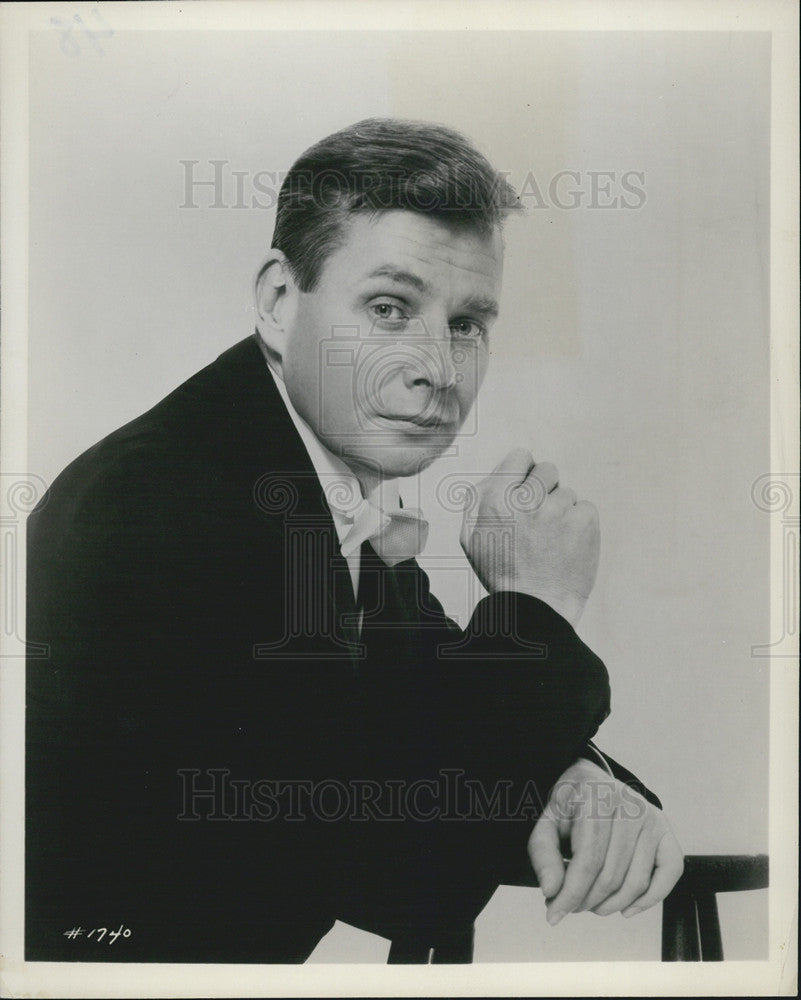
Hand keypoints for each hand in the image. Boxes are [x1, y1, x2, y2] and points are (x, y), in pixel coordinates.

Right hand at [459, 448, 599, 626]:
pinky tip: (567, 545)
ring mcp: (556, 511)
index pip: (520, 457)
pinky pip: (585, 507)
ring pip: (567, 492)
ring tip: (552, 541)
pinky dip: (580, 524)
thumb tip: (498, 471)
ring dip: (562, 511)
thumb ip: (477, 499)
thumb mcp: (472, 537)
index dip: (524, 474)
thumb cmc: (502, 572)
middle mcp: (525, 501)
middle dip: (545, 490)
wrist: (535, 608)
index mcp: (495, 500)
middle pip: (547, 470)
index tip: (526, 491)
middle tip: (540, 520)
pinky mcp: (582, 522)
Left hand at [528, 758, 683, 923]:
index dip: (570, 895)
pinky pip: (670, 873)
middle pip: (611, 875)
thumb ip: (543, 854)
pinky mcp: (666, 831)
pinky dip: (650, 899)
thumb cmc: (570, 808)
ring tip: (591, 905)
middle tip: (571, 907)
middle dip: (587, 901)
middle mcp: (629, 804)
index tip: (553, 914)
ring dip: (612, 905)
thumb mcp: (546, 823)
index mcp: (596, 797)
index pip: (587, 861)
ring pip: (636, 882)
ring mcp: (651, 818)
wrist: (594, 784)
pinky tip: (627, 909)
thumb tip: (551, 891)